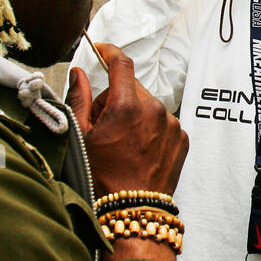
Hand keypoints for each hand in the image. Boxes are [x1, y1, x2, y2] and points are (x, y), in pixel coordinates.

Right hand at [66, 43, 189, 197]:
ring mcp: (171, 124)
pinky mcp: (181, 138)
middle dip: (115, 98)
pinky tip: (139, 150)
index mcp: (126, 106)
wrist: (133, 210)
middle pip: (131, 87)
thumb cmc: (102, 177)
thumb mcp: (80, 136)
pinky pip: (162, 122)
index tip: (102, 50)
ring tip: (123, 144)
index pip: (121, 63)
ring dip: (134, 114)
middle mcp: (154, 110)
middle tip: (103, 125)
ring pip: (147, 105)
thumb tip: (80, 73)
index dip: (109, 52)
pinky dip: (150, 129)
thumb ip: (79, 98)